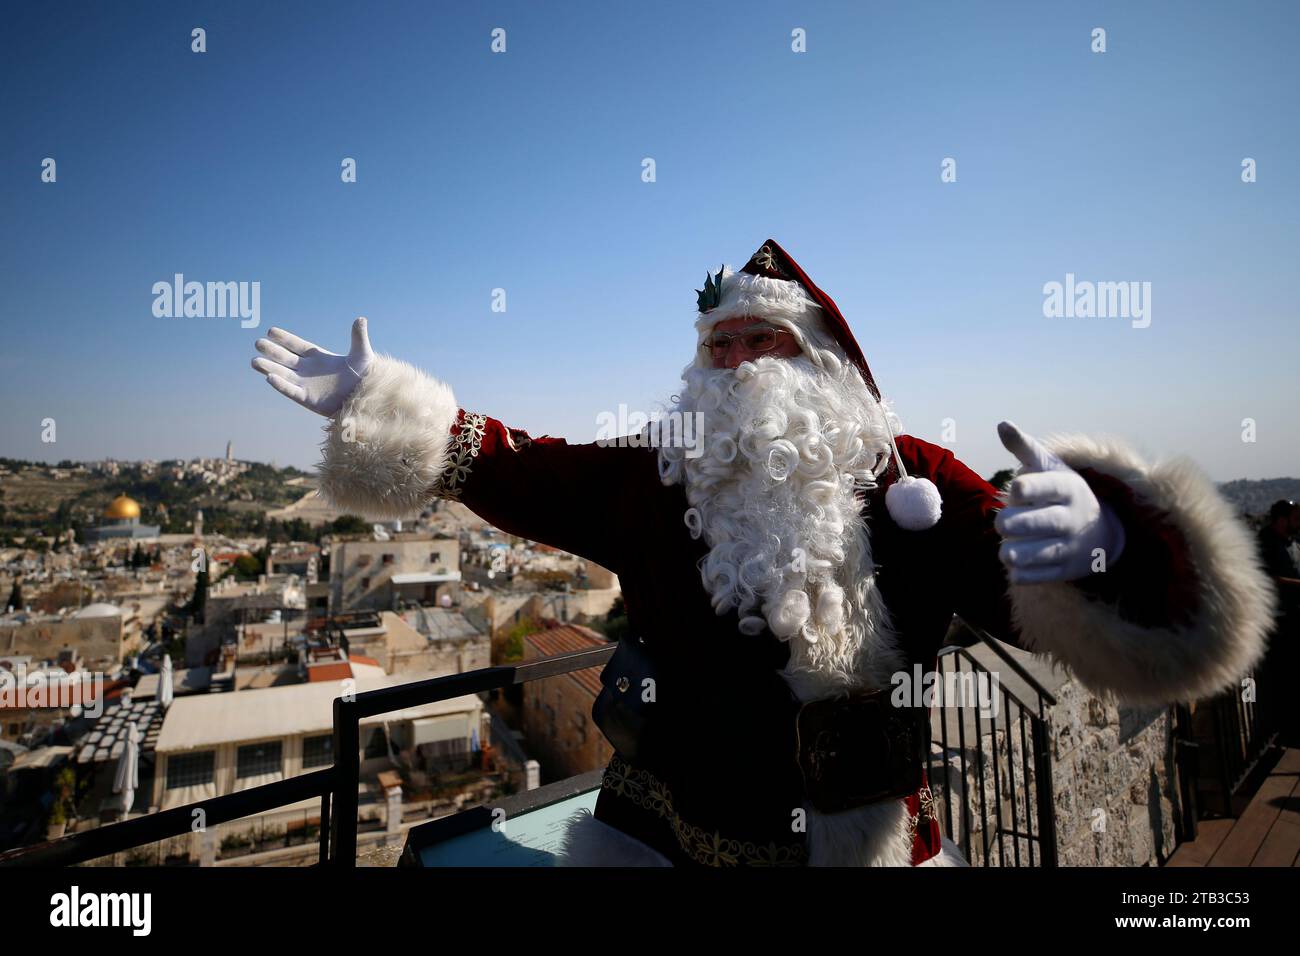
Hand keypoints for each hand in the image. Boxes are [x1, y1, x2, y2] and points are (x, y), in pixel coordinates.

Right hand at [251, 317, 373, 417]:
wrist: (365, 397)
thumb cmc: (364, 375)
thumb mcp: (361, 354)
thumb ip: (358, 337)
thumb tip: (361, 319)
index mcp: (318, 357)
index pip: (297, 346)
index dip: (285, 339)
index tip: (270, 331)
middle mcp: (308, 370)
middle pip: (286, 359)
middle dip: (272, 351)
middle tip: (258, 343)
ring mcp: (306, 384)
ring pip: (283, 374)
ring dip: (270, 368)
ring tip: (254, 361)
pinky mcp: (308, 399)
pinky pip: (291, 391)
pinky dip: (281, 385)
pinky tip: (269, 377)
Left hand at [993, 421, 1125, 583]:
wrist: (1101, 531)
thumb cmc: (1062, 493)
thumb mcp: (1050, 467)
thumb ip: (1025, 448)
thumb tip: (1002, 424)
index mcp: (1067, 488)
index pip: (1043, 487)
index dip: (1024, 488)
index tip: (1014, 489)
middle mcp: (1071, 518)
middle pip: (1032, 523)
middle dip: (1007, 523)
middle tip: (1002, 522)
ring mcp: (1069, 547)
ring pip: (1030, 554)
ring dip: (1010, 552)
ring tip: (1007, 547)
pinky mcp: (1065, 571)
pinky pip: (1034, 577)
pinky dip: (1019, 573)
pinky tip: (1017, 564)